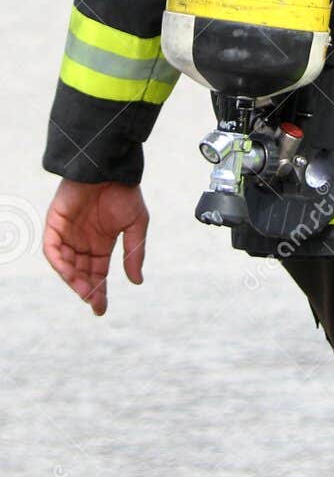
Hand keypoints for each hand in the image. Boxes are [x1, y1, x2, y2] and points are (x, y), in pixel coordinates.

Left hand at [43, 180, 148, 315]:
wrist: (109, 167)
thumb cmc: (124, 191)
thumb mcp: (136, 224)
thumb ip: (134, 253)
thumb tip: (137, 282)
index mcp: (101, 243)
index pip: (97, 273)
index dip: (99, 291)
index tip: (102, 309)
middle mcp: (83, 241)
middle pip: (81, 273)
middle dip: (87, 289)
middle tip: (94, 302)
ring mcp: (68, 233)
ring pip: (66, 265)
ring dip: (73, 279)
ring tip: (85, 290)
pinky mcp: (55, 223)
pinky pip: (53, 249)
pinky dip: (59, 263)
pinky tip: (70, 273)